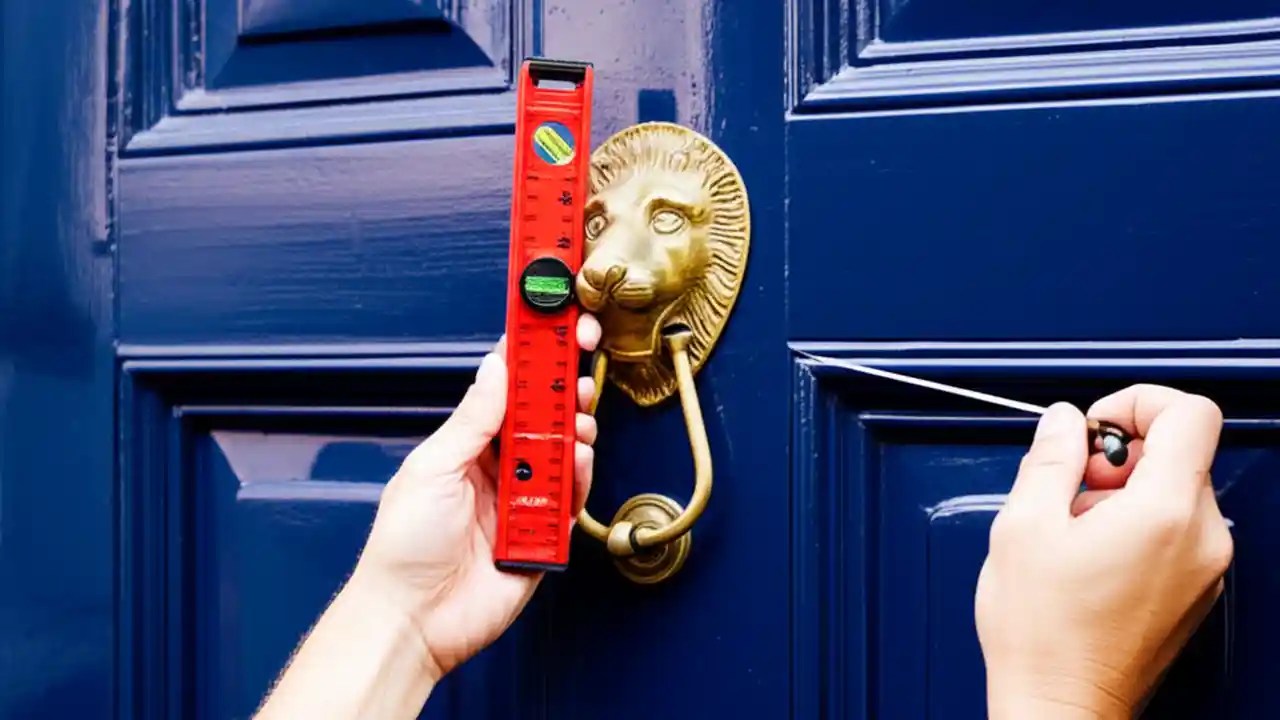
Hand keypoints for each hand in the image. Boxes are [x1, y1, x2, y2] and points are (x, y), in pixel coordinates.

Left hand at [350, 314, 601, 681]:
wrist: (414, 619)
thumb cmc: (404, 548)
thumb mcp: (433, 467)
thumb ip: (473, 419)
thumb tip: (496, 368)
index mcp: (468, 445)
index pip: (506, 390)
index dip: (528, 359)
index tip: (549, 326)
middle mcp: (500, 468)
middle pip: (542, 418)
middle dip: (561, 391)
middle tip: (575, 367)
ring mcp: (524, 500)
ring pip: (564, 454)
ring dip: (573, 433)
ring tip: (575, 422)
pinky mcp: (545, 535)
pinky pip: (573, 499)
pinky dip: (580, 479)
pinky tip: (577, 464)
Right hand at [975, 384, 1233, 718]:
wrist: (1060, 705)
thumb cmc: (1043, 635)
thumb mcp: (1022, 527)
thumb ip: (1049, 459)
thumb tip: (1064, 422)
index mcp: (1164, 513)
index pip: (1190, 414)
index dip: (1138, 403)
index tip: (1097, 426)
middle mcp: (1201, 537)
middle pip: (1180, 452)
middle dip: (1120, 456)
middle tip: (1070, 488)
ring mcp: (1205, 566)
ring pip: (1176, 489)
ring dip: (1125, 491)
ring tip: (1074, 529)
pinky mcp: (1195, 588)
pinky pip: (1176, 527)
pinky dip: (1136, 522)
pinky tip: (1091, 553)